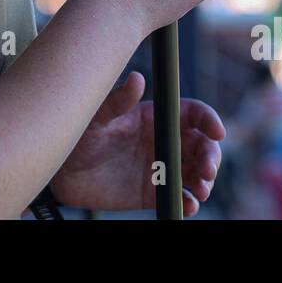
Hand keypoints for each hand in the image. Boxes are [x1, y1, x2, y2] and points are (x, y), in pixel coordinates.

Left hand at [51, 72, 224, 215]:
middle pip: (202, 145)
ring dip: (206, 180)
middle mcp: (164, 141)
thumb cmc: (80, 135)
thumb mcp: (98, 116)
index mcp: (157, 117)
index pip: (193, 114)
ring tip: (201, 189)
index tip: (218, 131)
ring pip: (196, 172)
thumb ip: (118, 101)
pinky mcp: (153, 193)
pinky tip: (189, 203)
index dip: (209, 120)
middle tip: (207, 169)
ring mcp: (160, 167)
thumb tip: (137, 79)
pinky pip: (180, 198)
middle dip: (212, 156)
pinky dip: (190, 202)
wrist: (63, 172)